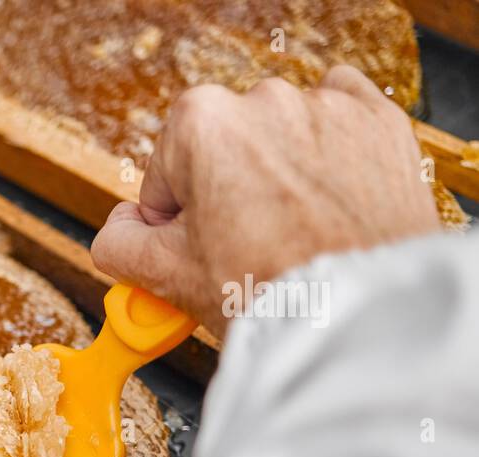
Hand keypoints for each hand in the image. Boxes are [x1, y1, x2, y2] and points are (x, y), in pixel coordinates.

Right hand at [91, 66, 442, 338]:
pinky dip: (330, 153)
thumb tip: (119, 229)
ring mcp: (325, 106)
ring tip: (294, 234)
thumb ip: (120, 244)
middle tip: (247, 249)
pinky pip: (340, 120)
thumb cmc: (270, 294)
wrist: (360, 315)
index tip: (201, 249)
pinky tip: (327, 201)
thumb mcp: (166, 277)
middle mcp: (263, 100)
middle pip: (224, 151)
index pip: (166, 174)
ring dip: (279, 176)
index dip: (177, 220)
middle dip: (229, 193)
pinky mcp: (377, 121)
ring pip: (280, 140)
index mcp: (202, 124)